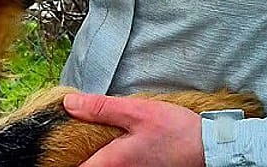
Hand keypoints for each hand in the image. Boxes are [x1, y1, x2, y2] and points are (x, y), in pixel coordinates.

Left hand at [64, 93, 204, 166]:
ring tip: (92, 140)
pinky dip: (110, 159)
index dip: (62, 160)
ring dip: (95, 158)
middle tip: (71, 140)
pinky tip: (114, 144)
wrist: (209, 149)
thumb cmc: (176, 131)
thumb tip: (69, 104)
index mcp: (112, 162)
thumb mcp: (137, 111)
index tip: (56, 148)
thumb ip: (101, 108)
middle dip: (78, 158)